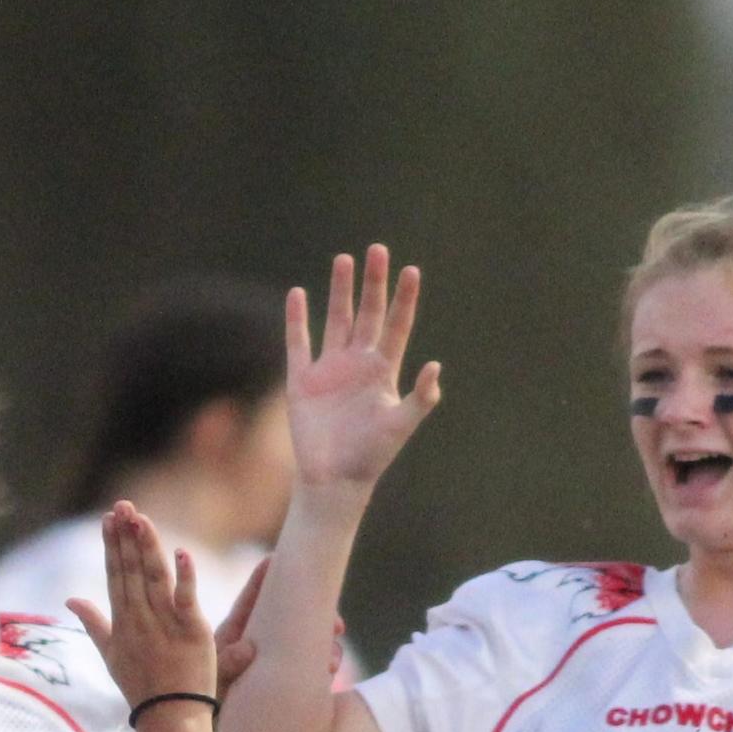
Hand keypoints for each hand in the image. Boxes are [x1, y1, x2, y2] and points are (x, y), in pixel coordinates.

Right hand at [68, 502, 216, 710]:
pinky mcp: (191, 631)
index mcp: (122, 622)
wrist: (168, 718)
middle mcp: (140, 618)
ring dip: (147, 546)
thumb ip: (93, 624)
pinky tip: (180, 552)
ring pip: (154, 577)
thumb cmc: (141, 689)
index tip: (109, 519)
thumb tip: (70, 600)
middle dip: (126, 537)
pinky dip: (184, 576)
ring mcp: (164, 624)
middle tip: (123, 506)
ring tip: (142, 519)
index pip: (115, 576)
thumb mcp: (110, 655)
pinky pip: (186, 598)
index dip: (112, 546)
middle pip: (131, 570)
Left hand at [214, 558, 343, 691]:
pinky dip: (321, 669)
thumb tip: (249, 649)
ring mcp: (271, 661)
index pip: (254, 596)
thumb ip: (228, 664)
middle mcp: (256, 642)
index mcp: (236, 632)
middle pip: (291, 616)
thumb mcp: (215, 681)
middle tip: (338, 626)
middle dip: (317, 616)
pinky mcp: (282, 681)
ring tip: (331, 663)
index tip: (282, 556)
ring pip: (306, 642)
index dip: (268, 575)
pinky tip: (328, 676)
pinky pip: (308, 668)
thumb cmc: (205, 702)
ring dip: (324, 647)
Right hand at [284, 244, 442, 492]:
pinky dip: (296, 320)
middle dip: (373, 284)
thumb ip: (420, 398)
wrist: (334, 481)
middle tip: (377, 250)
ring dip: (340, 291)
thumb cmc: (371, 456)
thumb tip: (436, 367)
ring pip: (336, 320)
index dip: (404, 299)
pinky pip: (298, 344)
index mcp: (383, 371)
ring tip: (344, 260)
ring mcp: (329, 370)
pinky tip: (297, 294)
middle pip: (368, 314)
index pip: (397, 326)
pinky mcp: (302, 382)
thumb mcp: (400, 425)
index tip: (411, 271)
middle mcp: (358, 364)